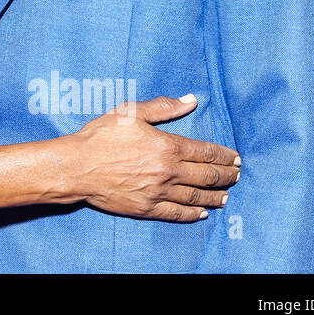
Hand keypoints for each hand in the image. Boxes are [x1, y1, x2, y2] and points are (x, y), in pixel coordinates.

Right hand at [63, 94, 240, 221]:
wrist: (77, 166)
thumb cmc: (100, 136)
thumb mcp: (130, 112)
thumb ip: (163, 107)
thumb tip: (191, 100)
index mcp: (168, 146)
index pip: (206, 152)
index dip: (225, 155)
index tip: (236, 158)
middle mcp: (169, 172)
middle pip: (207, 176)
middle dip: (226, 175)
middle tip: (237, 175)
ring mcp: (159, 192)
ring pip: (196, 196)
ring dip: (215, 196)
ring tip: (225, 195)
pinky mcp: (147, 208)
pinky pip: (177, 213)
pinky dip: (193, 214)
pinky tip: (202, 213)